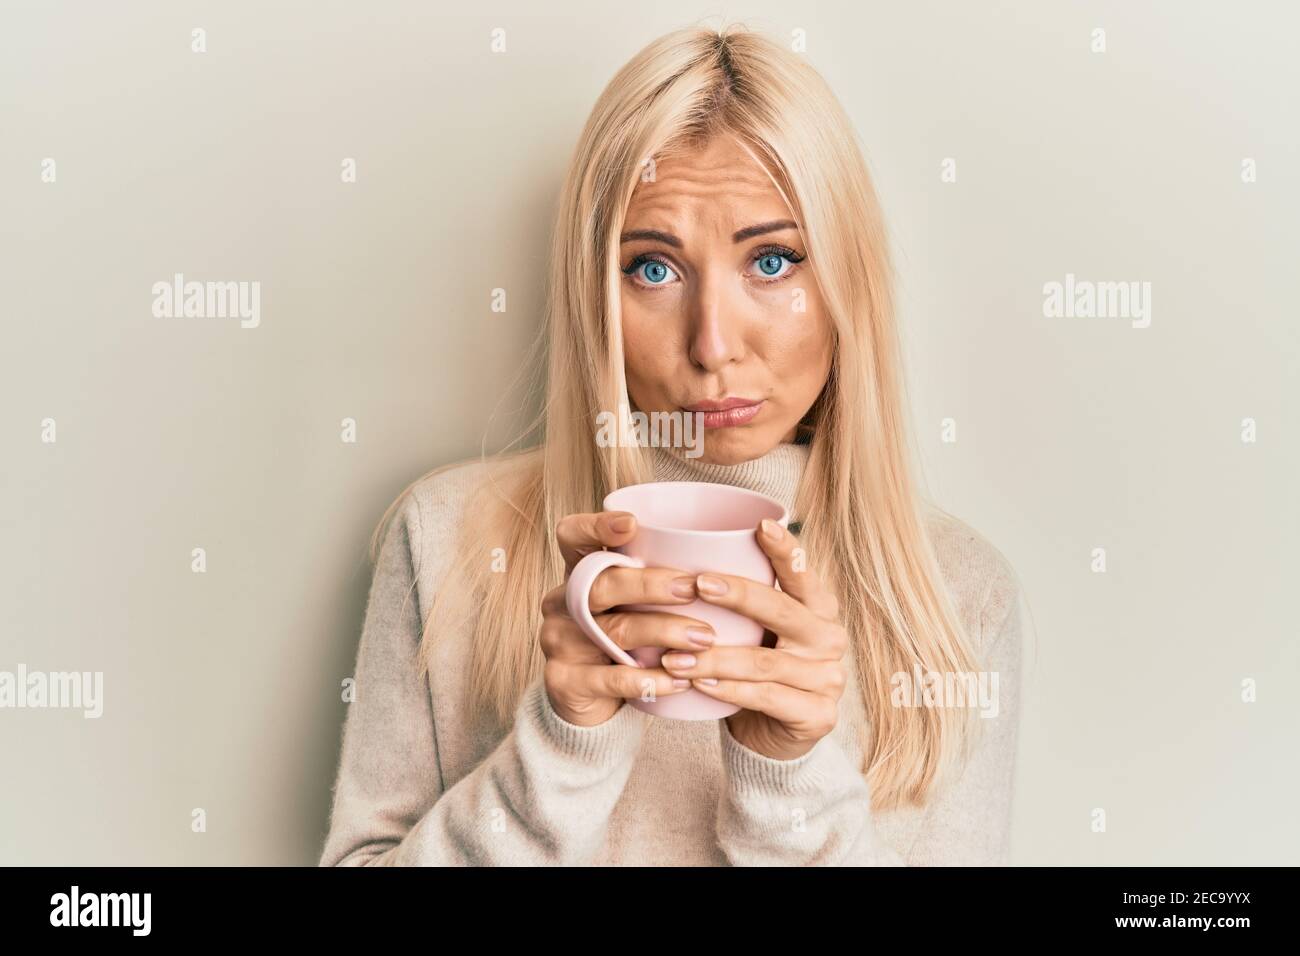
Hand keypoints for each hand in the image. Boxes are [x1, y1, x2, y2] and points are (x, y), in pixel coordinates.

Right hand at [539, 510, 718, 726]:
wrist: (589, 700)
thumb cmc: (623, 640)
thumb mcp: (630, 605)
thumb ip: (655, 580)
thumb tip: (730, 551)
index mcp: (577, 573)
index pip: (572, 537)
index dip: (595, 526)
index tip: (633, 524)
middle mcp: (562, 602)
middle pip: (600, 584)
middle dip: (650, 584)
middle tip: (693, 588)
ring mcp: (559, 642)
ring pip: (614, 631)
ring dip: (664, 632)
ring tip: (705, 638)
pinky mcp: (564, 681)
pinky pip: (612, 679)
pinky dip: (651, 679)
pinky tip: (683, 681)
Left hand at [659, 518, 848, 759]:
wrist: (771, 736)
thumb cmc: (756, 670)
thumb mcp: (755, 631)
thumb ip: (742, 600)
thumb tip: (686, 552)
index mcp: (819, 608)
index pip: (804, 574)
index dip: (786, 550)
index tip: (761, 526)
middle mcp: (830, 638)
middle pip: (782, 611)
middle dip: (739, 594)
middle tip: (698, 584)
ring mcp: (828, 678)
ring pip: (764, 662)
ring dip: (715, 657)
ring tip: (674, 655)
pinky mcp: (819, 715)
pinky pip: (766, 697)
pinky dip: (729, 690)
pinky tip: (700, 684)